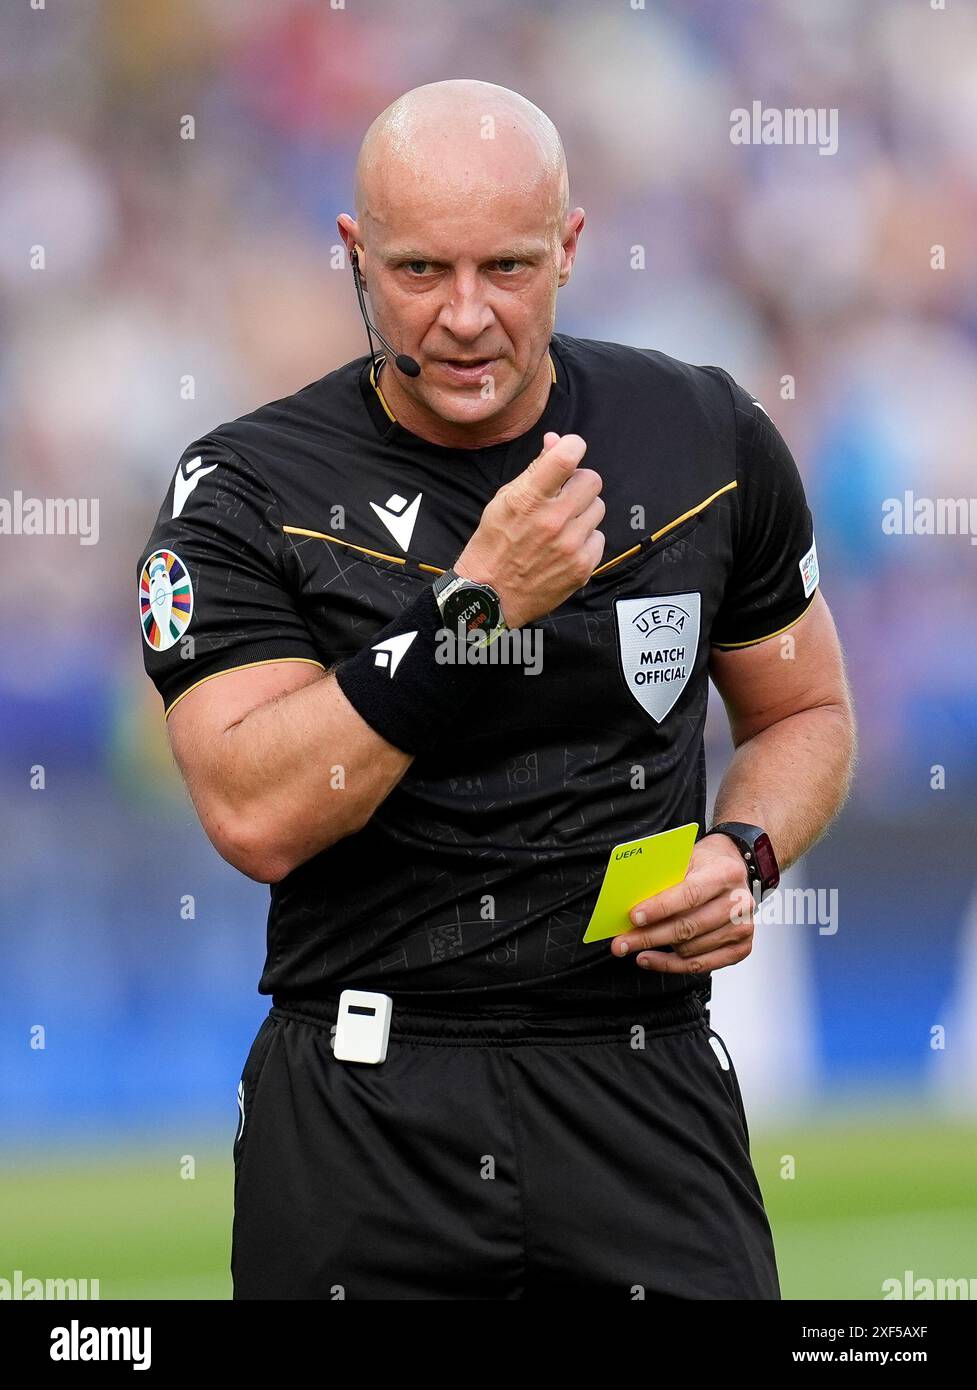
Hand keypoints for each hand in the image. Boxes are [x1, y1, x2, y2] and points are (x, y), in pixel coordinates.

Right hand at [454, 430, 604, 628]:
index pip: (566, 457)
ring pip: (598, 508)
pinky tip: (564, 548)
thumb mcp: (503, 501)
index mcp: (529, 500)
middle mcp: (553, 521)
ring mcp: (571, 546)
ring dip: (583, 512)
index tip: (570, 450)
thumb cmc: (494, 545)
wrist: (490, 595)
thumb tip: (555, 441)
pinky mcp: (583, 567)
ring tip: (561, 527)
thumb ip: (534, 470)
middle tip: (562, 498)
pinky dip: (585, 540)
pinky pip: (599, 538)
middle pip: (592, 480)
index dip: (573, 446)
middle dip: (578, 484)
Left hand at [611, 834, 755, 973]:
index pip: (690, 894)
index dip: (660, 908)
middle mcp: (738, 903)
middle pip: (688, 927)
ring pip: (691, 949)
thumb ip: (665, 876)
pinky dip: (672, 965)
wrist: (735, 868)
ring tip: (632, 948)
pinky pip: (701, 965)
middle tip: (621, 942)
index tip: (633, 917)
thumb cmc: (706, 863)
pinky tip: (651, 959)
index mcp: (725, 874)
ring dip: (657, 951)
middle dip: (649, 936)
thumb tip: (631, 899)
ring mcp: (742, 928)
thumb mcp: (686, 857)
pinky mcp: (741, 949)